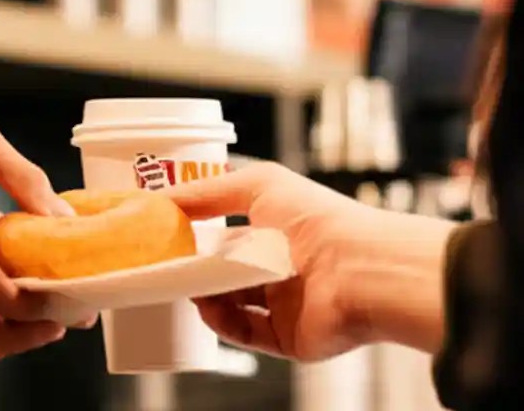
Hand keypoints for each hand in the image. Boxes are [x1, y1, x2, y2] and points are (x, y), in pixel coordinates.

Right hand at [164, 162, 451, 360]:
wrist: (360, 269)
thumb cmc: (318, 219)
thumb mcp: (258, 185)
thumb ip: (207, 191)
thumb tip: (163, 197)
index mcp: (278, 230)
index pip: (228, 234)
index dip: (197, 235)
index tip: (163, 233)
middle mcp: (282, 268)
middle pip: (225, 273)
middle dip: (194, 269)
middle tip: (162, 263)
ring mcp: (285, 305)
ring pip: (231, 304)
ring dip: (204, 295)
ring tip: (182, 284)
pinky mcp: (287, 338)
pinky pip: (245, 333)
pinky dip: (222, 323)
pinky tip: (207, 307)